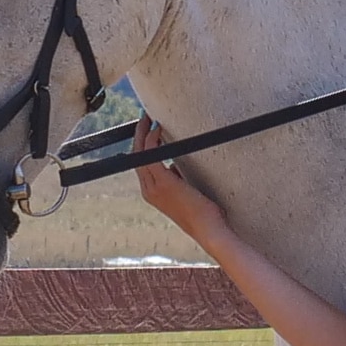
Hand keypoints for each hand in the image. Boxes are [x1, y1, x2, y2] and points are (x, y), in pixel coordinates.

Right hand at [132, 122, 226, 245]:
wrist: (208, 229)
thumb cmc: (203, 213)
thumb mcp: (186, 192)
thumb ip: (177, 179)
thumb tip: (176, 165)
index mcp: (152, 193)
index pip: (141, 163)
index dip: (141, 145)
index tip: (147, 129)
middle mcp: (148, 190)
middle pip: (136, 156)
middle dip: (139, 134)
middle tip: (145, 117)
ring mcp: (154, 187)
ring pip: (140, 153)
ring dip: (143, 132)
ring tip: (149, 118)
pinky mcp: (164, 182)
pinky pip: (151, 154)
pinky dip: (152, 139)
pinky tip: (158, 129)